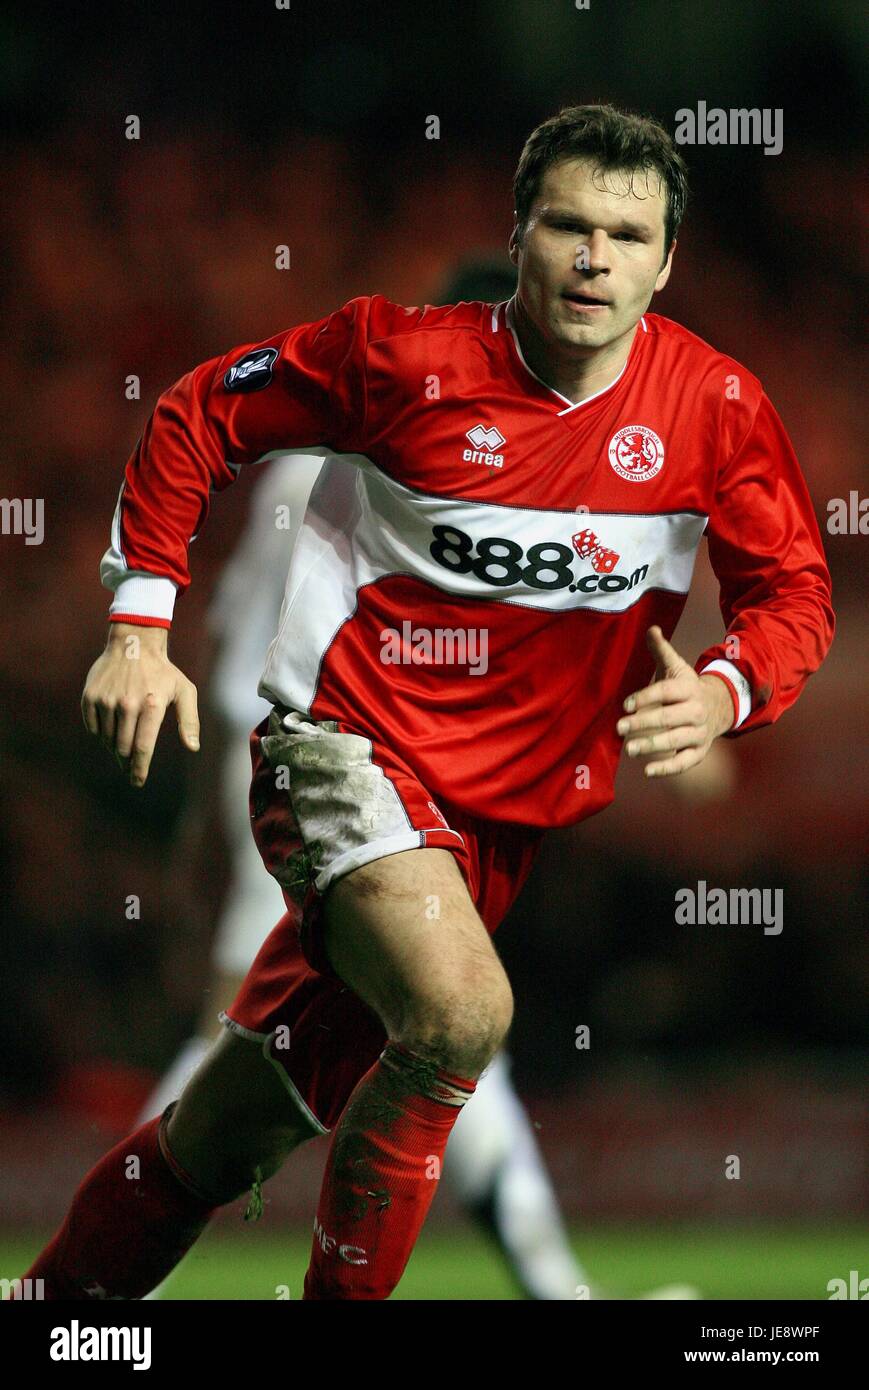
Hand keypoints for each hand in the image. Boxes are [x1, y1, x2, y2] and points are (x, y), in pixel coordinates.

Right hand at [81, 623, 199, 786]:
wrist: (133, 644)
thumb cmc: (163, 672)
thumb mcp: (184, 691)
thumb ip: (190, 720)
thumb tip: (193, 748)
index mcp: (152, 705)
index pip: (142, 747)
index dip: (139, 769)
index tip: (137, 782)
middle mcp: (127, 703)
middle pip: (123, 748)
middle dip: (127, 759)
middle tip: (130, 762)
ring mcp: (106, 700)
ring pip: (107, 740)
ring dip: (115, 745)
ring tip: (124, 734)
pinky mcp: (90, 697)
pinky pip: (93, 728)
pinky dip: (101, 732)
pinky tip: (112, 721)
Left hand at [616, 625, 734, 778]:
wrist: (719, 706)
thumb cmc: (686, 686)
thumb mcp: (676, 666)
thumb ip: (661, 649)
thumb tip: (651, 628)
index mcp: (688, 687)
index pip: (666, 692)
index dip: (646, 697)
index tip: (626, 705)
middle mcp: (696, 710)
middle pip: (669, 717)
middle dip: (644, 723)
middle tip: (620, 728)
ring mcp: (699, 732)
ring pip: (676, 740)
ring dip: (653, 745)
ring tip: (630, 749)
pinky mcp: (699, 750)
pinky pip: (685, 761)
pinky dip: (668, 768)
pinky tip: (648, 771)